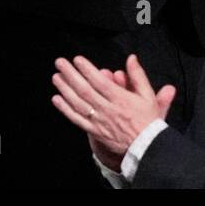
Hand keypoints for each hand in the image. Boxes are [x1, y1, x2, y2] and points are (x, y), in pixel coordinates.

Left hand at [51, 54, 174, 164]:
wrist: (146, 147)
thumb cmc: (147, 121)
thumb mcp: (148, 95)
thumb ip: (138, 75)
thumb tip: (131, 58)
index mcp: (120, 99)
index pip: (99, 81)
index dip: (87, 70)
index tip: (77, 60)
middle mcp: (107, 109)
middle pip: (85, 90)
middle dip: (71, 75)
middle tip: (60, 63)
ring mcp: (99, 121)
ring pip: (78, 103)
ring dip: (65, 89)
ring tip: (56, 77)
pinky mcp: (94, 131)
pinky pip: (77, 119)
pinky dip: (65, 109)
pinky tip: (57, 99)